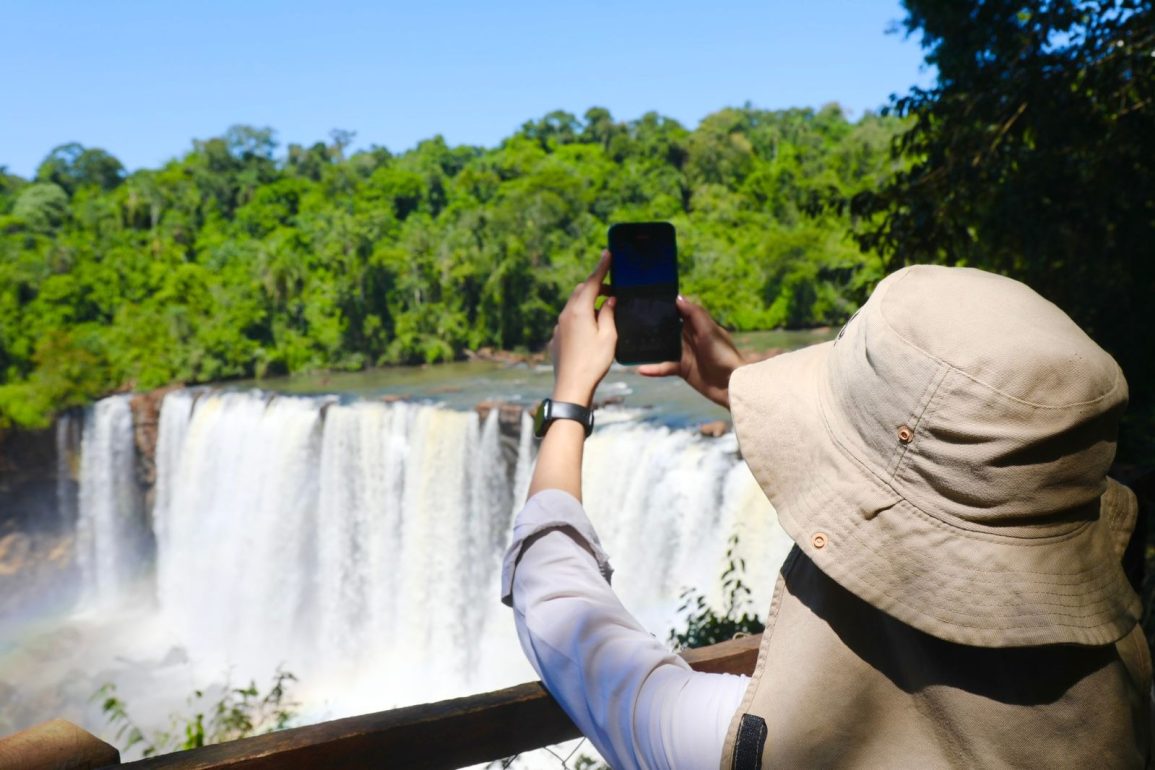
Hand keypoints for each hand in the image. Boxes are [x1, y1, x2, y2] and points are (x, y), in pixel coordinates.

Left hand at [549, 251, 616, 405]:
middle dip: (596, 285)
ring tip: (604, 307)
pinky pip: (569, 319)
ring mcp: (559, 326)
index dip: (601, 267)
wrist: (571, 386)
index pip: (592, 281)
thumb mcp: (608, 336)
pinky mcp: (557, 338)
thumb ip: (609, 313)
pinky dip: (581, 315)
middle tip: (612, 287)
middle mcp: (566, 314)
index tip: (608, 254)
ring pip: (574, 305)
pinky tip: (591, 326)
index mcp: (579, 310)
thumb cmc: (593, 362)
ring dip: (589, 301)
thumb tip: (610, 300)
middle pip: (581, 291)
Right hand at [637, 296, 741, 408]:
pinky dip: (653, 369)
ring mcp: (684, 353)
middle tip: (630, 319)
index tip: (646, 298)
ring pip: (662, 347)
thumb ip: (695, 314)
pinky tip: (641, 369)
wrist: (732, 384)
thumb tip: (678, 297)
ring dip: (649, 347)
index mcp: (697, 324)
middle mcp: (688, 337)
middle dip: (651, 324)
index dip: (665, 305)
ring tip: (631, 342)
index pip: (678, 310)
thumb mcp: (710, 331)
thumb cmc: (724, 355)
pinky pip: (664, 367)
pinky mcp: (681, 369)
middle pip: (666, 328)